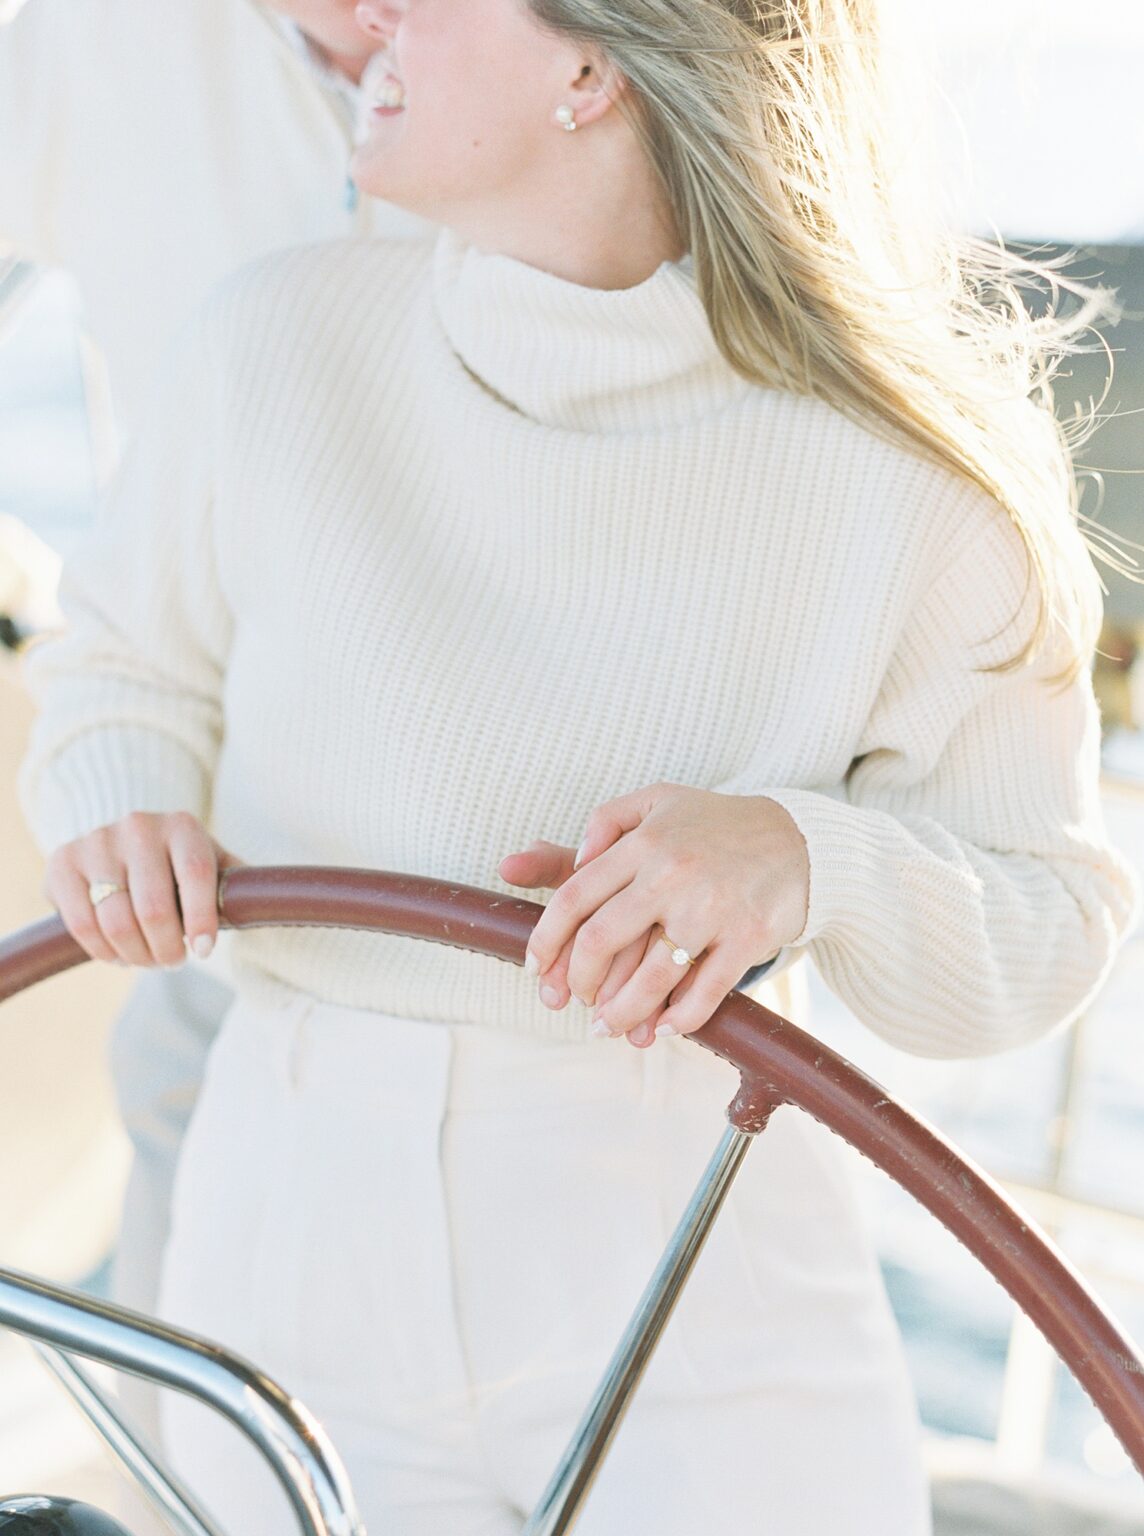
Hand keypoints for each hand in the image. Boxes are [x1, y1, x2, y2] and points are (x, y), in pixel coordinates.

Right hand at [45, 811, 240, 967]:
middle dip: (166, 949)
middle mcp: (138, 826)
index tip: (204, 951)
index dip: (201, 920)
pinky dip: (103, 951)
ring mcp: (97, 842)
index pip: (195, 875)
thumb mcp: (213, 864)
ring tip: (149, 960)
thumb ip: (239, 884)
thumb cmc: (180, 865)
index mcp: (182, 826)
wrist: (122, 841)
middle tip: (173, 962)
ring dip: (136, 955)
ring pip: (116, 921)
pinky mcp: (62, 862)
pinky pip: (82, 924)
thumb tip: (271, 905)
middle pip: (153, 908)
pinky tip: (118, 955)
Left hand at [499, 784, 808, 1047]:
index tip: (535, 967)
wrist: (798, 839)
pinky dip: (679, 1020)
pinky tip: (662, 1029)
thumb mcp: (656, 804)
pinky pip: (705, 993)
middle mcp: (672, 874)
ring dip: (621, 1014)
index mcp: (644, 842)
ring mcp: (711, 909)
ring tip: (609, 1028)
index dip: (546, 939)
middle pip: (602, 942)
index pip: (575, 897)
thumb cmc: (714, 825)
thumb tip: (557, 858)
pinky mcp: (747, 937)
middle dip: (578, 982)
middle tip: (574, 1001)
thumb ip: (603, 824)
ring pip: (650, 978)